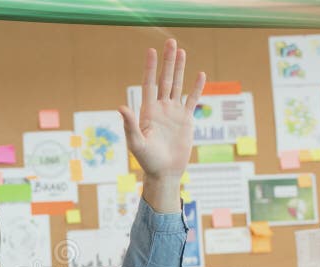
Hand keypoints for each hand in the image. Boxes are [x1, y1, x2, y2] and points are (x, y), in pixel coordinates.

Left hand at [119, 39, 205, 209]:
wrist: (164, 172)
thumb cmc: (147, 160)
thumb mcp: (136, 142)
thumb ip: (130, 124)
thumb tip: (121, 107)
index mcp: (147, 111)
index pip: (149, 84)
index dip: (150, 68)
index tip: (151, 51)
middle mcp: (160, 109)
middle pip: (165, 80)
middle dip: (167, 61)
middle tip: (170, 42)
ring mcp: (173, 113)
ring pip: (177, 86)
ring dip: (180, 69)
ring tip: (182, 51)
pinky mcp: (186, 121)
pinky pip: (192, 100)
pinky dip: (196, 88)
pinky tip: (199, 74)